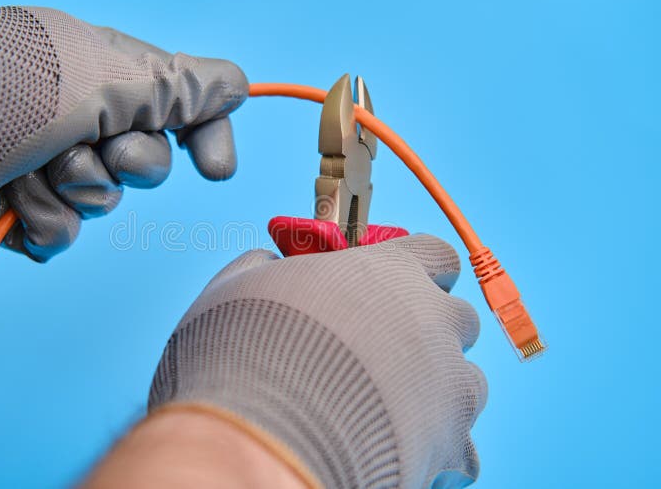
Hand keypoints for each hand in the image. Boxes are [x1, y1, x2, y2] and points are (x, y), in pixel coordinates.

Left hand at [0, 0, 247, 260]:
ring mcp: (48, 163)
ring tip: (32, 160)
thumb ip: (185, 87)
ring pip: (102, 203)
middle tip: (91, 140)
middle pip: (149, 165)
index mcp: (109, 74)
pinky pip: (62, 233)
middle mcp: (82, 117)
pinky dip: (41, 219)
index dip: (205, 137)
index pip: (181, 109)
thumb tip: (239, 87)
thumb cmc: (13, 85)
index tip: (216, 168)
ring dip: (73, 187)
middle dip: (126, 161)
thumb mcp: (114, 74)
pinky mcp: (19, 206)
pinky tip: (10, 197)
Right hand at [149, 234, 487, 488]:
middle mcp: (432, 321)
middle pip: (456, 317)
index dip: (416, 268)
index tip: (394, 284)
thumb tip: (272, 266)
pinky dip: (435, 450)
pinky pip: (461, 447)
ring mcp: (450, 385)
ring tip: (382, 406)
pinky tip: (393, 446)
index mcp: (390, 272)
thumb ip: (271, 266)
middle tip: (380, 350)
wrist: (260, 440)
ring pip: (465, 380)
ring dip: (434, 388)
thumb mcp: (240, 285)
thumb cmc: (245, 354)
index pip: (435, 254)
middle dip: (426, 331)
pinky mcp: (451, 446)